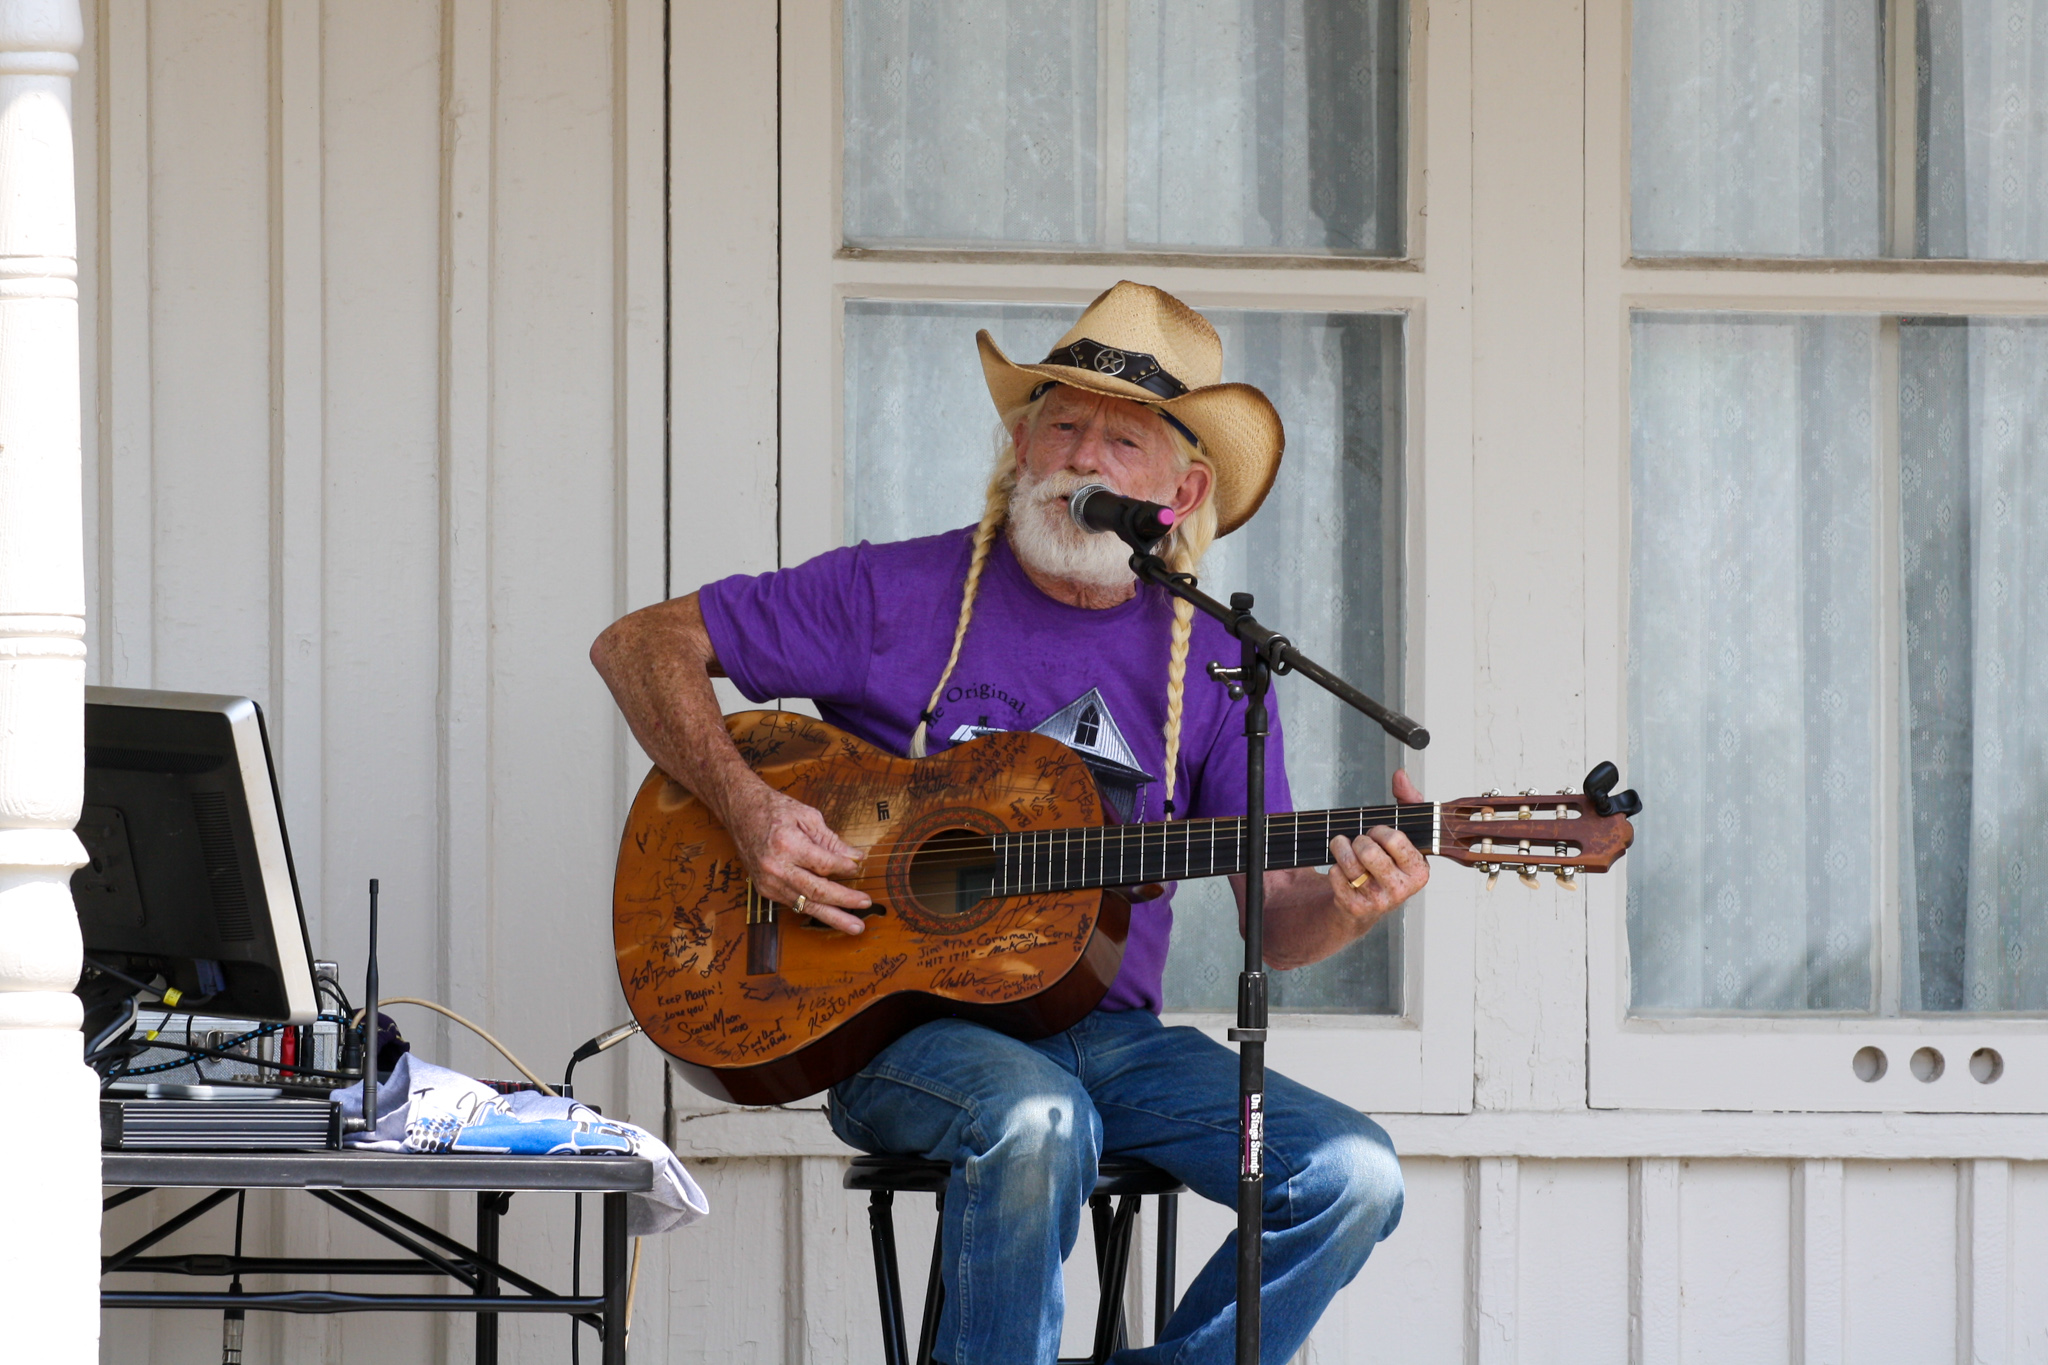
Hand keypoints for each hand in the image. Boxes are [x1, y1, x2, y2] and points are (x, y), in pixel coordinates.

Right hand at [723, 782, 872, 933]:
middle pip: (816, 891)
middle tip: (865, 904)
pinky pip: (795, 903)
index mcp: (786, 845)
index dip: (843, 867)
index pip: (822, 864)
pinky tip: (833, 915)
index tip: (857, 866)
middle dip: (844, 900)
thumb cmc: (774, 810)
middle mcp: (776, 868)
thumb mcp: (807, 817)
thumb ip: (831, 841)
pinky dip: (815, 909)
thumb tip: (855, 858)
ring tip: (855, 926)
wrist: (741, 812)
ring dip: (833, 917)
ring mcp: (768, 882)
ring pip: (806, 905)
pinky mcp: (765, 890)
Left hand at [1325, 768, 1429, 932]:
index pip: (1393, 838)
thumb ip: (1407, 801)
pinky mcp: (1355, 906)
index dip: (1380, 831)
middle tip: (1360, 842)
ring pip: (1348, 862)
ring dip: (1340, 848)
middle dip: (1358, 839)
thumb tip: (1401, 776)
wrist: (1370, 903)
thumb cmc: (1388, 864)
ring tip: (1344, 848)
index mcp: (1419, 870)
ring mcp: (1377, 900)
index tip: (1378, 834)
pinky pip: (1335, 875)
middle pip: (1368, 851)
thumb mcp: (1404, 834)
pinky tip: (1343, 871)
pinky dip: (1334, 868)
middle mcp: (1400, 888)